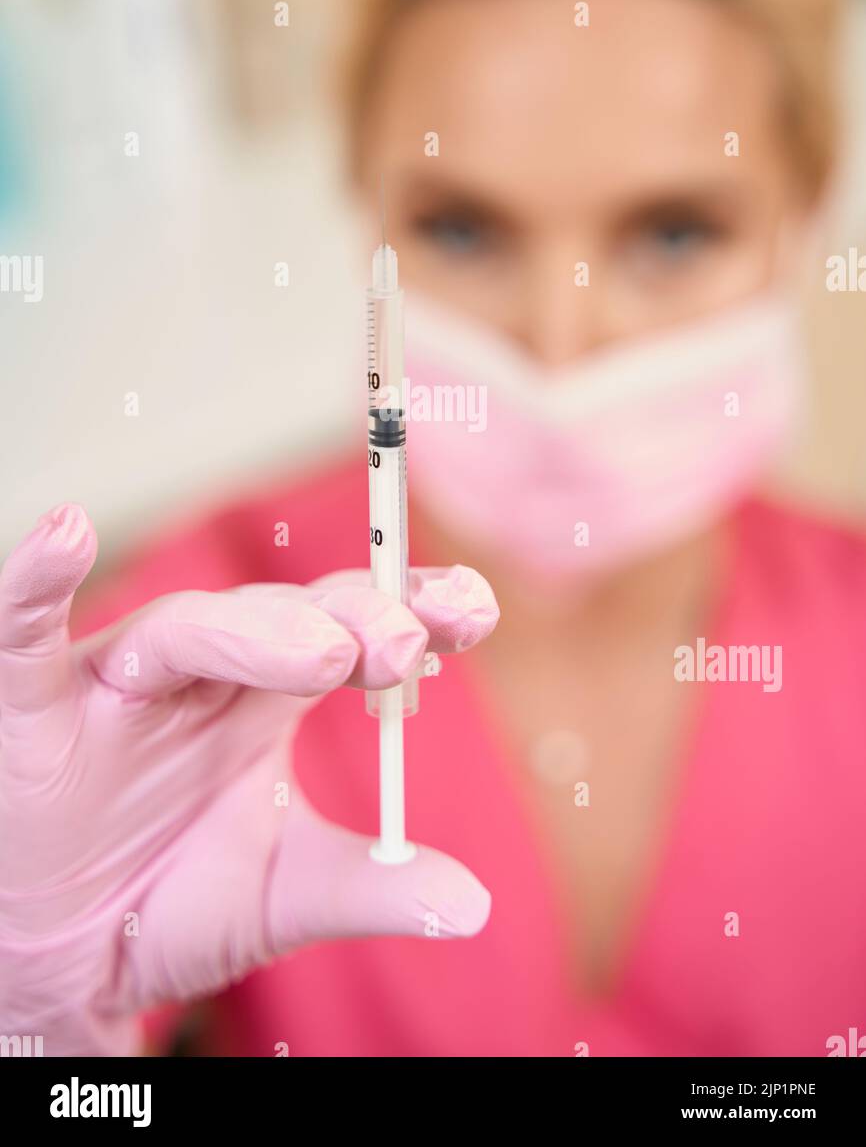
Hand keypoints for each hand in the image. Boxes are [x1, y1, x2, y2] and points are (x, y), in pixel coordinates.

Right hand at [0, 504, 498, 1054]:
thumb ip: (373, 888)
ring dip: (254, 629)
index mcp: (268, 697)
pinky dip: (36, 585)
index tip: (476, 608)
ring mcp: (117, 683)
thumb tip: (474, 906)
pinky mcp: (31, 705)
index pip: (351, 627)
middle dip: (351, 619)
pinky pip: (25, 635)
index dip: (413, 610)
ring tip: (324, 648)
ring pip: (185, 628)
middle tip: (407, 639)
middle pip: (282, 615)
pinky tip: (66, 536)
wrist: (66, 955)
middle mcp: (202, 672)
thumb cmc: (172, 898)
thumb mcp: (284, 895)